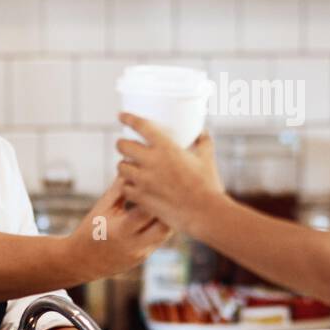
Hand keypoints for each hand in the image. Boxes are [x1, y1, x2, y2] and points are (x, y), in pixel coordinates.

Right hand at [66, 175, 170, 279]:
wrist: (82, 261)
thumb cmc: (91, 229)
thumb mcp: (102, 208)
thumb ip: (119, 189)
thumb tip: (134, 164)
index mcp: (119, 230)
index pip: (145, 212)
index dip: (156, 196)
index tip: (163, 181)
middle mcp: (133, 245)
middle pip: (163, 226)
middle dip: (169, 208)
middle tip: (175, 189)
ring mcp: (140, 253)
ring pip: (166, 234)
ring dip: (169, 216)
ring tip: (172, 198)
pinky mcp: (144, 257)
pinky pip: (160, 239)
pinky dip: (163, 225)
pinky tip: (166, 211)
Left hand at [115, 114, 224, 233]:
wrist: (205, 213)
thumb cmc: (208, 185)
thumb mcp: (207, 158)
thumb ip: (204, 142)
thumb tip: (202, 132)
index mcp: (167, 148)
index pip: (140, 126)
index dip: (128, 118)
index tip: (121, 116)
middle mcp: (151, 161)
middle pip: (123, 146)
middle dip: (122, 144)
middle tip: (125, 146)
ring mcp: (144, 181)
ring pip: (120, 167)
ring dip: (124, 165)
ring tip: (129, 167)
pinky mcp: (141, 197)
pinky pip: (125, 187)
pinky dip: (127, 185)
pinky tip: (132, 186)